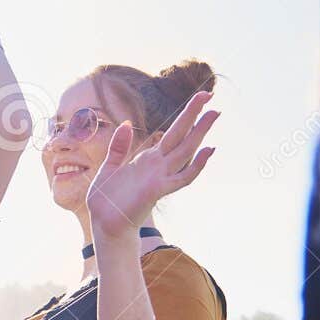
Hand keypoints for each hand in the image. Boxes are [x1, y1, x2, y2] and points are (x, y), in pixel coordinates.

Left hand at [87, 90, 217, 239]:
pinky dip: (197, 165)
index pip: (172, 132)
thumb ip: (119, 147)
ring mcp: (160, 177)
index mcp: (148, 159)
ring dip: (200, 133)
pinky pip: (182, 177)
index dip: (185, 116)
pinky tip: (208, 150)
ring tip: (214, 114)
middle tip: (211, 94)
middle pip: (182, 136)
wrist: (105, 224)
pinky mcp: (158, 189)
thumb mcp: (109, 167)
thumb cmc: (107, 200)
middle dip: (196, 115)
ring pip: (186, 151)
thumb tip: (126, 124)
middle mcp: (158, 165)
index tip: (197, 99)